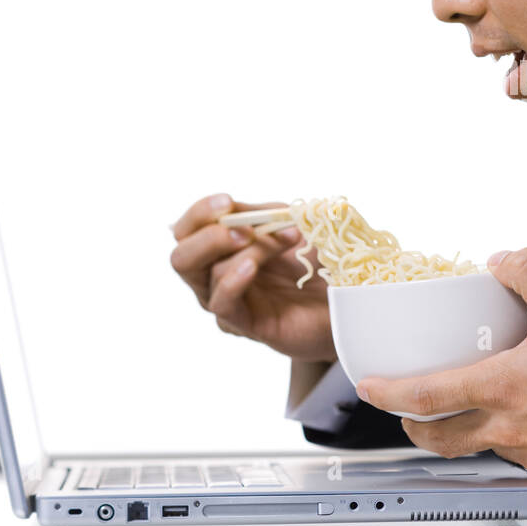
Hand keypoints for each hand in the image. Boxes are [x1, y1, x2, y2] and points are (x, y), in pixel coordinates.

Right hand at [169, 193, 335, 362]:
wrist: (344, 296)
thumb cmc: (313, 260)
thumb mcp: (287, 223)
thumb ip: (260, 215)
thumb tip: (235, 208)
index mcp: (220, 248)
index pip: (187, 230)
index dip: (200, 213)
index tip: (227, 201)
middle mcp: (214, 277)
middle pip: (182, 257)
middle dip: (209, 236)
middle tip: (245, 229)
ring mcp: (228, 301)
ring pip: (209, 275)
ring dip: (250, 251)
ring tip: (286, 241)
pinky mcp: (245, 324)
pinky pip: (223, 303)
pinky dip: (233, 281)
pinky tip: (251, 266)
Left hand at [355, 247, 526, 478]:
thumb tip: (505, 261)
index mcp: (501, 390)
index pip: (425, 397)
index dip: (388, 393)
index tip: (368, 387)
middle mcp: (508, 428)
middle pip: (440, 439)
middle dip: (414, 427)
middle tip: (406, 413)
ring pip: (481, 445)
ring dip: (465, 430)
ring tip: (472, 405)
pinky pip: (520, 450)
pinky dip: (510, 433)